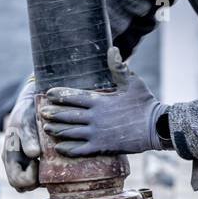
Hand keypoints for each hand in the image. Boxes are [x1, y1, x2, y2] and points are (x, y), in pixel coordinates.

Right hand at [2, 78, 41, 191]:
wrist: (33, 105)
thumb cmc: (27, 112)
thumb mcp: (25, 121)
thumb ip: (28, 137)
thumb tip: (33, 154)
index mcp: (9, 157)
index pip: (17, 181)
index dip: (29, 177)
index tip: (38, 162)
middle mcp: (16, 164)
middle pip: (24, 187)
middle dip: (36, 181)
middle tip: (47, 165)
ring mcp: (25, 165)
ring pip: (32, 184)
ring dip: (42, 179)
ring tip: (51, 163)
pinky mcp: (36, 163)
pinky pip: (41, 176)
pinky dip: (48, 174)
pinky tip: (56, 163)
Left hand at [40, 55, 168, 156]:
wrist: (156, 127)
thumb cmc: (145, 103)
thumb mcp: (133, 82)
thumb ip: (119, 67)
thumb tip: (112, 49)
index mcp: (100, 100)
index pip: (73, 96)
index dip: (59, 95)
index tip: (47, 93)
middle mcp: (95, 117)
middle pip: (68, 115)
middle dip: (53, 113)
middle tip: (41, 112)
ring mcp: (97, 133)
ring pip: (71, 132)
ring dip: (57, 130)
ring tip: (46, 128)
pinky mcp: (102, 147)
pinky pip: (81, 149)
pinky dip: (69, 149)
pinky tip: (59, 148)